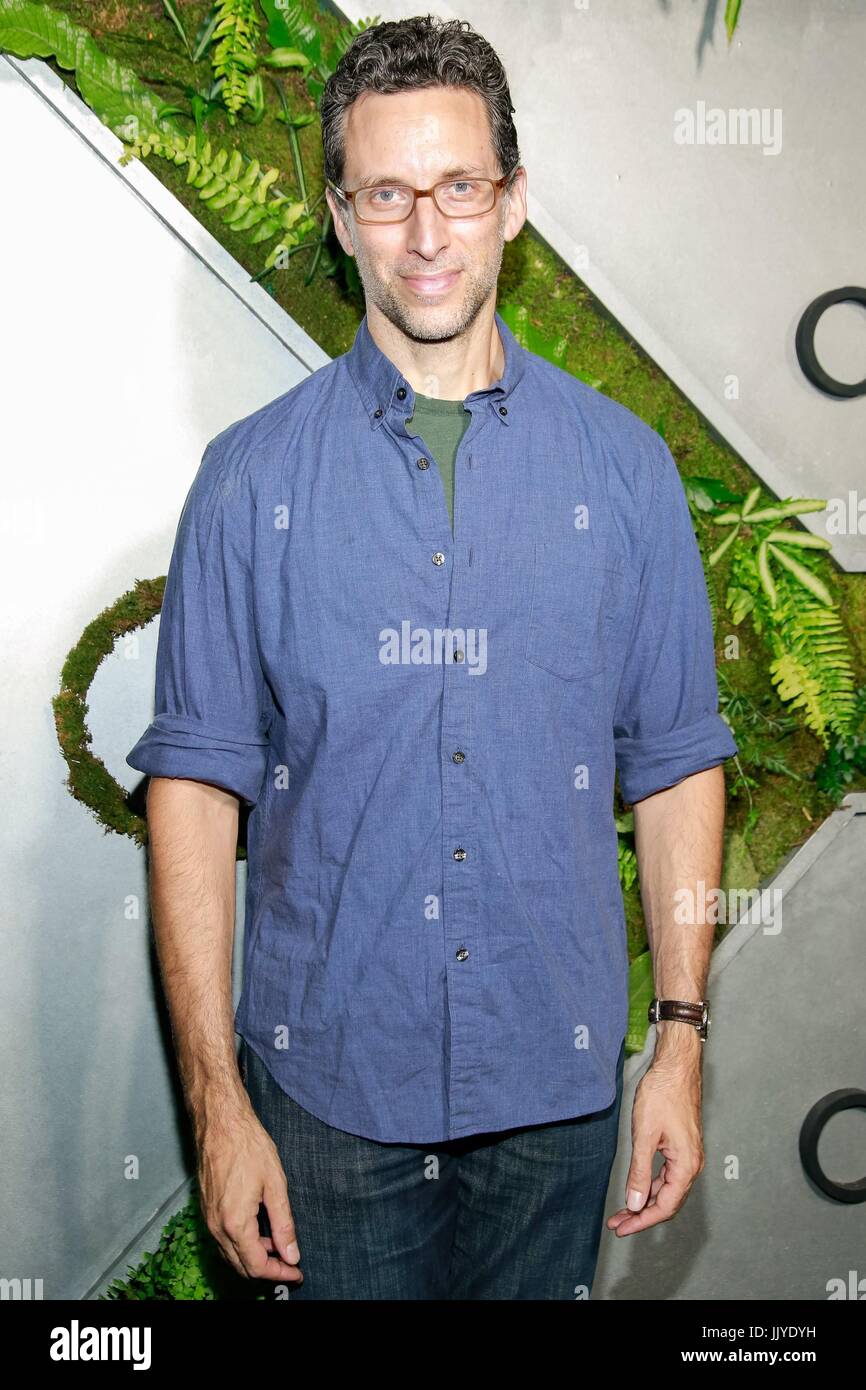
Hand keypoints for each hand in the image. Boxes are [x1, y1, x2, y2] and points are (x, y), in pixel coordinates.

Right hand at [196, 1098, 303, 1283]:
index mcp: (235, 1223)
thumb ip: (283, 1224)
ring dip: (254, 1257)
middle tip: (291, 1264)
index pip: (257, 1266)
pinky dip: (242, 1244)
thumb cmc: (248, 1146)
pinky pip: (223, 1240)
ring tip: (279, 1247)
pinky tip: (260, 1232)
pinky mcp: (206, 1209)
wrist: (220, 1122)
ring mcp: (208, 1219)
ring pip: (230, 1255)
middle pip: (241, 1266)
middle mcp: (217, 1227)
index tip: (297, 1272)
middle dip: (268, 1270)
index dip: (280, 1274)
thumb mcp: (275, 1185)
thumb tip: (292, 1254)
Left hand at [606, 1053, 703, 1235]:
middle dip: (641, 1214)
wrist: (675, 1066)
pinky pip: (667, 1175)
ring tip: (622, 1210)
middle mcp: (692, 1164)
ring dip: (645, 1200)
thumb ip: (639, 1172)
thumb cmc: (662, 1094)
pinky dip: (650, 1184)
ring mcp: (688, 1155)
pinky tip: (637, 1188)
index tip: (621, 1228)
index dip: (642, 1220)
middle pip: (667, 1202)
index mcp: (686, 1165)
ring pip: (667, 1189)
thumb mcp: (644, 1135)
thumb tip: (634, 1203)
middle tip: (617, 1223)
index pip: (664, 1206)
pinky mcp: (682, 1146)